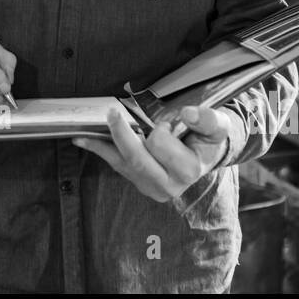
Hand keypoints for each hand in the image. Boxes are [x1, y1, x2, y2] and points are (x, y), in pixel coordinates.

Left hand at [75, 106, 231, 201]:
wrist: (203, 156)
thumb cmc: (207, 140)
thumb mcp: (217, 128)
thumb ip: (208, 120)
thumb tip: (188, 113)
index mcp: (188, 171)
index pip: (161, 146)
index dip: (161, 131)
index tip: (166, 124)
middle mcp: (167, 185)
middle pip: (136, 158)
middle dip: (122, 134)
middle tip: (113, 112)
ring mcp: (149, 186)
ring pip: (122, 162)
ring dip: (105, 142)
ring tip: (89, 127)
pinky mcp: (137, 181)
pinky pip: (114, 163)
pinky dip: (99, 149)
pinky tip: (81, 139)